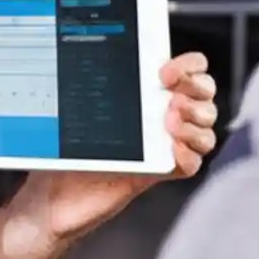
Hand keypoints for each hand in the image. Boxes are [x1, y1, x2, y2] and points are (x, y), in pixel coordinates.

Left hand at [13, 52, 218, 242]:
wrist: (52, 197)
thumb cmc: (61, 150)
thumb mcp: (75, 114)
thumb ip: (93, 90)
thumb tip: (96, 61)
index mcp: (144, 93)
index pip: (189, 70)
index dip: (188, 66)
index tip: (164, 73)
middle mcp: (159, 117)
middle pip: (205, 97)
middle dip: (198, 91)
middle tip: (172, 100)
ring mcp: (161, 146)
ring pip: (205, 131)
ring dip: (196, 125)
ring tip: (170, 124)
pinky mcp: (158, 174)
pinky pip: (190, 164)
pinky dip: (187, 155)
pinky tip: (171, 150)